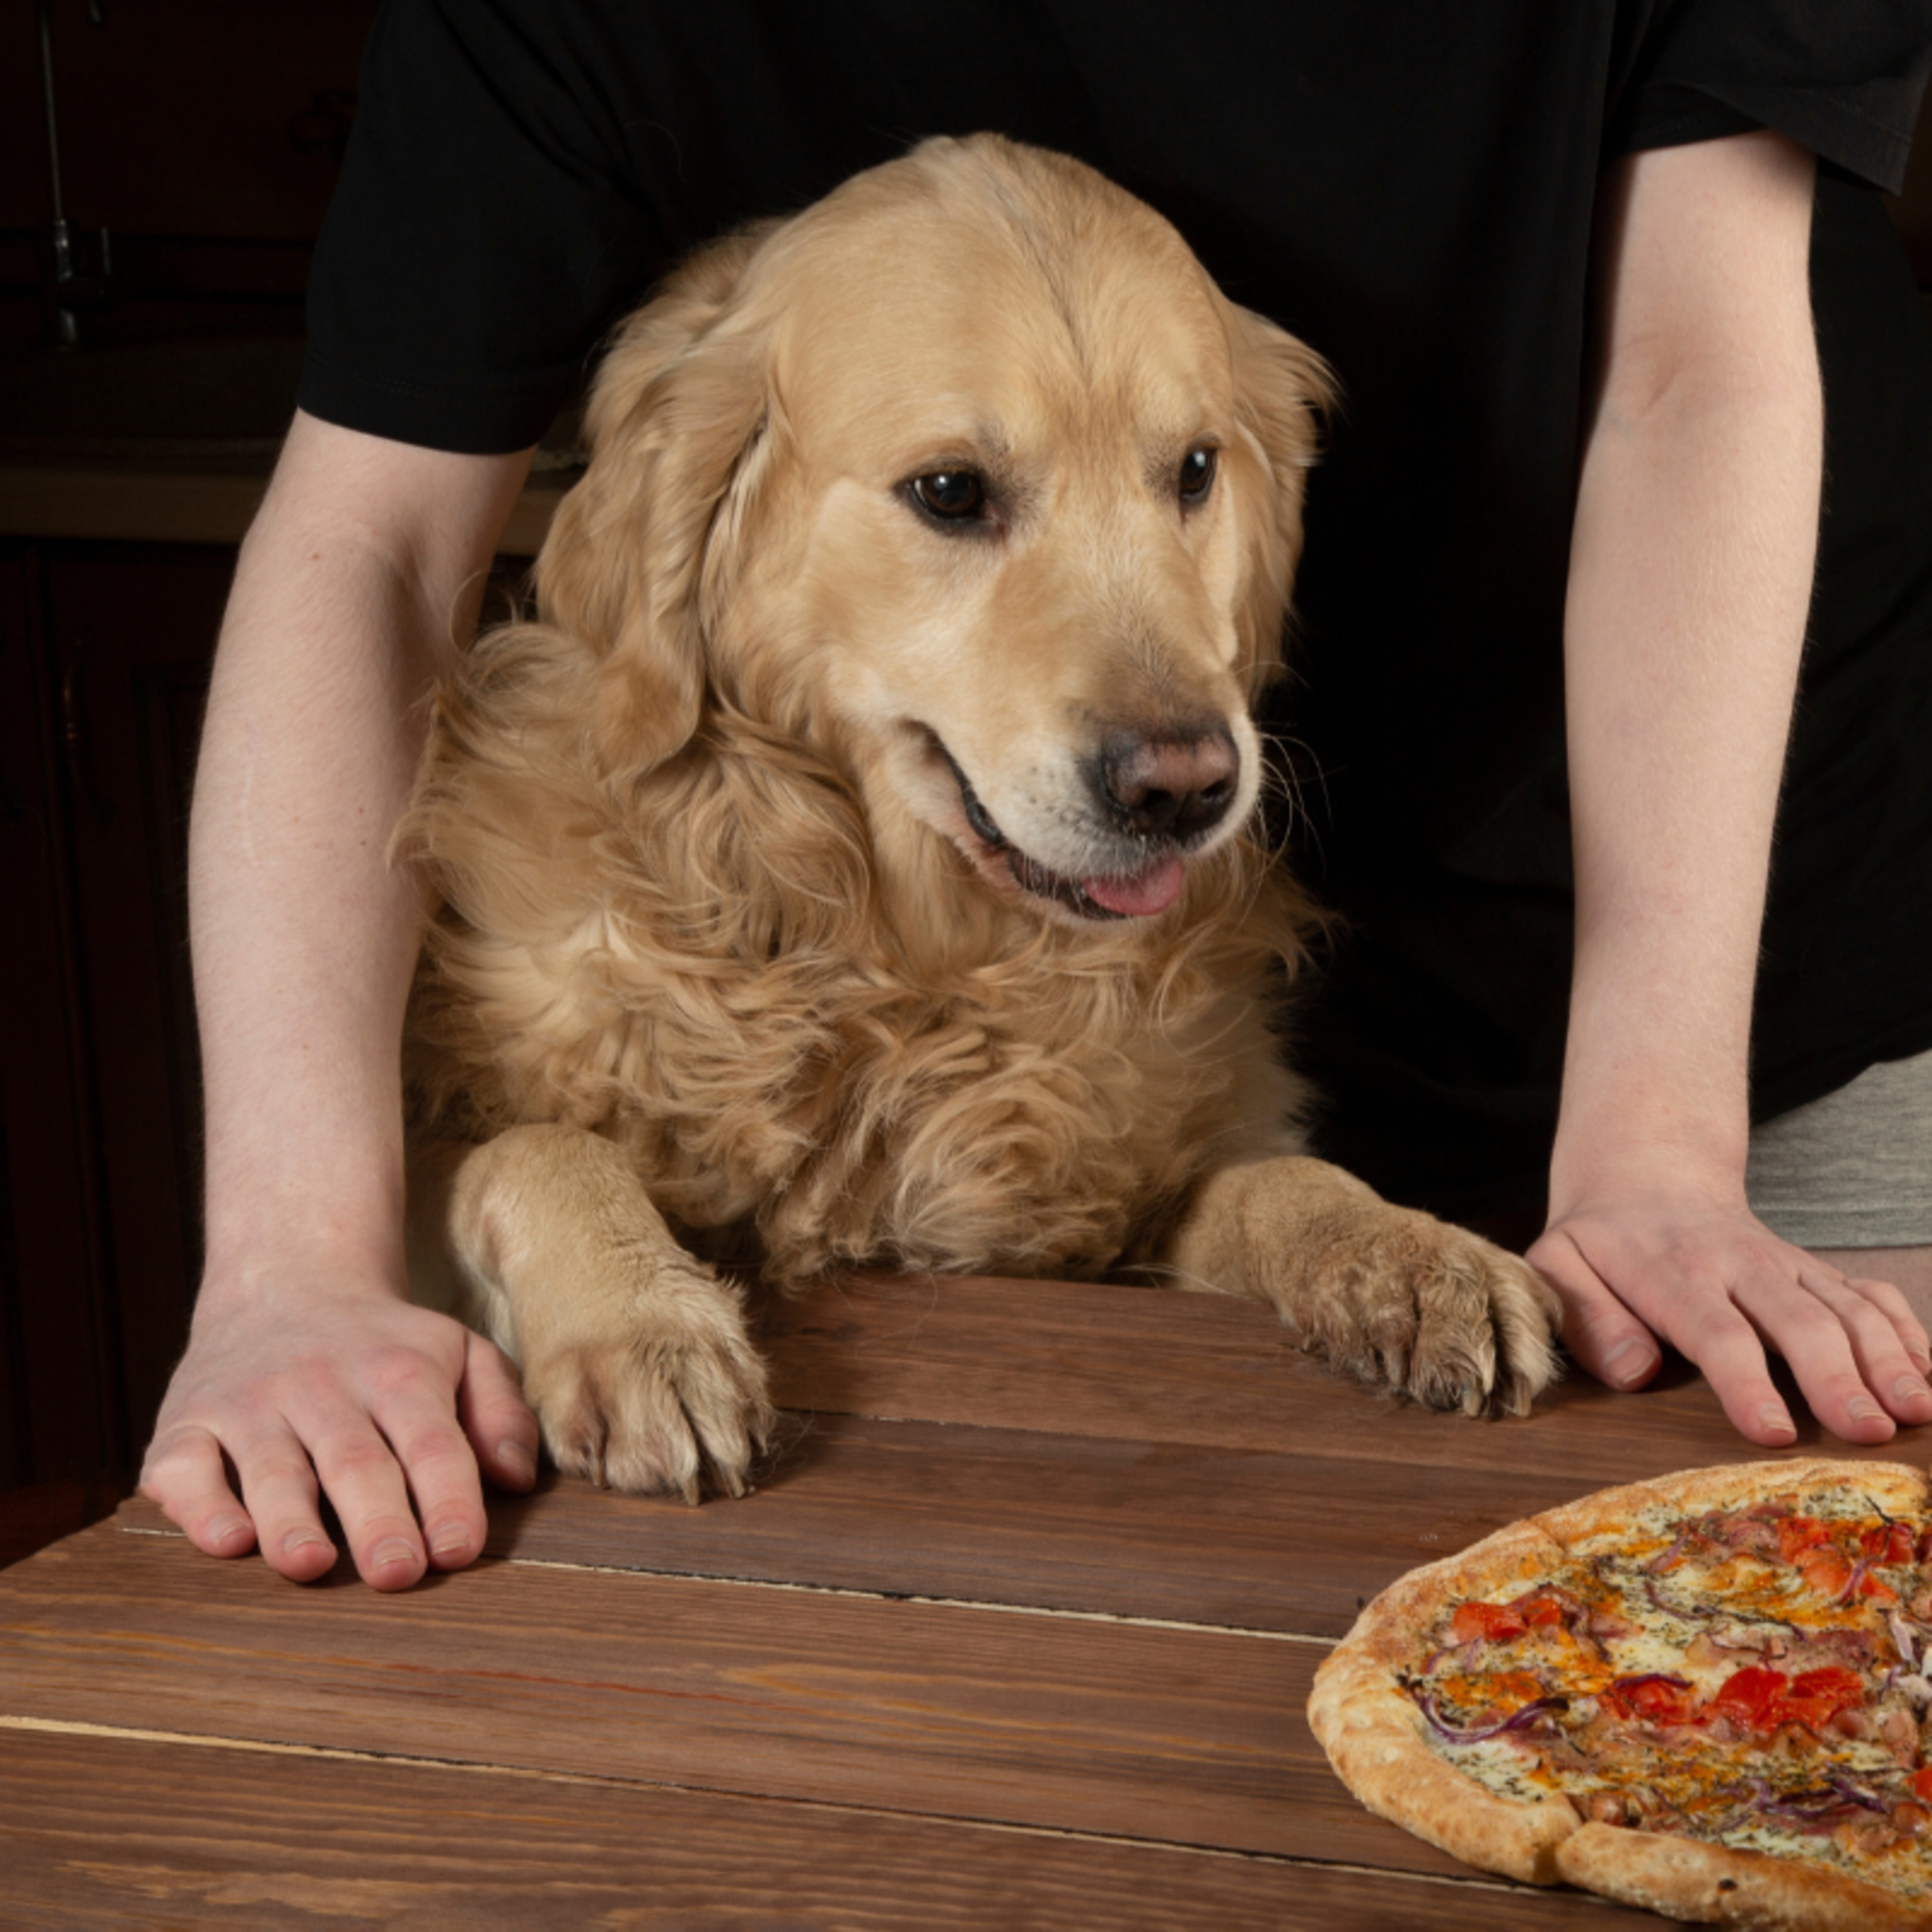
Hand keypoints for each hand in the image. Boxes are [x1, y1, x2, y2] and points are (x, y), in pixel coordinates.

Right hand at [140, 1261, 538, 1590]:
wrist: (284, 1281)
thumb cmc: (389, 1345)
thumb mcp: (462, 1352)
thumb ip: (500, 1412)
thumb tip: (516, 1479)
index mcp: (399, 1372)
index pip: (432, 1441)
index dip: (448, 1496)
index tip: (460, 1550)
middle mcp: (322, 1385)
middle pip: (355, 1459)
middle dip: (377, 1518)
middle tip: (397, 1573)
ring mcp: (250, 1404)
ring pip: (271, 1467)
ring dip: (290, 1519)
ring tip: (310, 1565)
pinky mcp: (185, 1423)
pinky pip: (186, 1467)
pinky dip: (200, 1505)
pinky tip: (228, 1539)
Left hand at [1528, 1190, 1931, 1446]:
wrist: (1646, 1180)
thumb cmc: (1599, 1243)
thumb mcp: (1558, 1266)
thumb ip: (1589, 1317)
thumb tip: (1636, 1373)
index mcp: (1674, 1271)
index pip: (1716, 1330)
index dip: (1746, 1381)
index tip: (1772, 1431)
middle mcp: (1742, 1265)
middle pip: (1797, 1321)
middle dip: (1836, 1376)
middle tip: (1868, 1431)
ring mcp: (1789, 1266)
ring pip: (1847, 1307)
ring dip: (1887, 1357)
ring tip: (1916, 1411)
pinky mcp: (1817, 1272)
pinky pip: (1872, 1294)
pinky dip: (1907, 1330)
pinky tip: (1929, 1375)